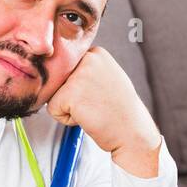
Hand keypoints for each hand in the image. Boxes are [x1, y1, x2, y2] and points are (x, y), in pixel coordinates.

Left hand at [46, 46, 161, 174]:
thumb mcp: (109, 79)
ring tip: (94, 110)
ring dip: (70, 107)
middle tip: (97, 104)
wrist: (133, 133)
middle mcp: (88, 59)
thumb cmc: (122, 112)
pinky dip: (67, 119)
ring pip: (54, 93)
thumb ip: (88, 71)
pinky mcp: (70, 94)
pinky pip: (53, 109)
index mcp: (97, 53)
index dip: (78, 86)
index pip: (68, 67)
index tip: (98, 94)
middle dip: (72, 96)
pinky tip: (89, 117)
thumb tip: (65, 72)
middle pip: (58, 79)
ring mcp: (79, 76)